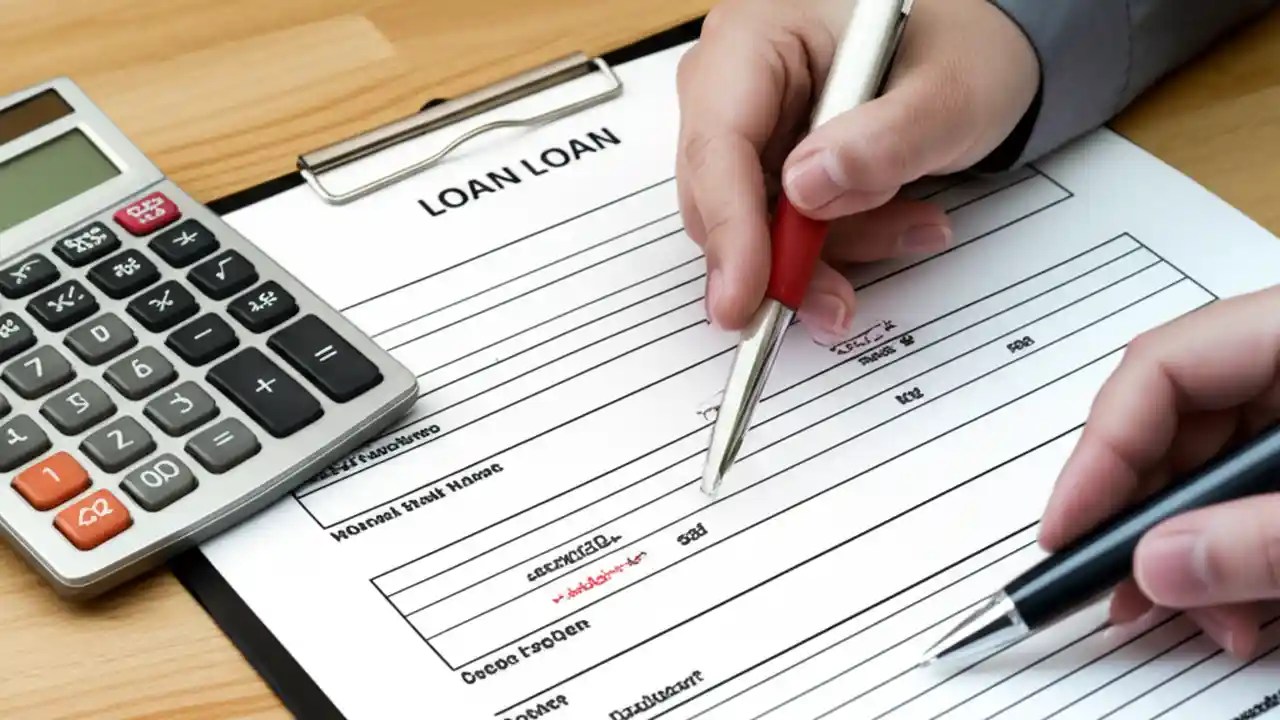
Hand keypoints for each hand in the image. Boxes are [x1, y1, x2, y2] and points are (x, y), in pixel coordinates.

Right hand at [675, 0, 1038, 342]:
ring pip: (753, 223)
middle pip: (722, 193)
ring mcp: (752, 125)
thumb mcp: (948, 91)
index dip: (729, 227)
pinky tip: (896, 222)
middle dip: (781, 257)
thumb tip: (808, 190)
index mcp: (757, 37)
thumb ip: (886, 140)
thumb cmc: (961, 47)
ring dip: (828, 250)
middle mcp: (736, 79)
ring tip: (911, 228)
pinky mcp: (772, 161)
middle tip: (833, 305)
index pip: (718, 142)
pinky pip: (784, 226)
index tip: (744, 296)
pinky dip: (839, 240)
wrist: (977, 54)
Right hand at [1039, 287, 1279, 658]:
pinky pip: (1246, 487)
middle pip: (1175, 420)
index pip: (1163, 366)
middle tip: (1113, 587)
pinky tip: (1233, 602)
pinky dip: (1231, 546)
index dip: (1101, 451)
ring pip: (1206, 461)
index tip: (1067, 529)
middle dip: (1143, 518)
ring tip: (1190, 616)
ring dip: (1187, 547)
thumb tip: (1155, 569)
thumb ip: (1265, 538)